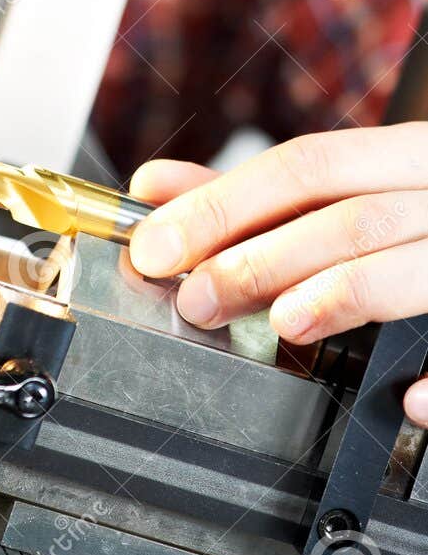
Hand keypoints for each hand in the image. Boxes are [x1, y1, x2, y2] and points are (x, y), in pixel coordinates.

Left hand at [127, 125, 427, 425]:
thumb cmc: (426, 215)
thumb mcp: (354, 189)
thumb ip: (253, 195)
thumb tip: (154, 190)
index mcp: (405, 156)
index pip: (305, 165)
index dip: (223, 204)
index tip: (159, 246)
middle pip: (350, 215)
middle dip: (262, 257)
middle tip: (199, 298)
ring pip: (410, 264)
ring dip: (342, 294)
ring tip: (283, 322)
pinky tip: (408, 398)